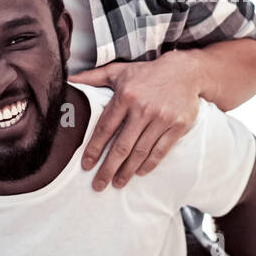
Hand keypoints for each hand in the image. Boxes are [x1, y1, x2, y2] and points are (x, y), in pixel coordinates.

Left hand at [69, 52, 202, 190]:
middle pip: (122, 146)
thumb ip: (93, 77)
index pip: (105, 128)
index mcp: (126, 96)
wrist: (186, 71)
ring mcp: (161, 118)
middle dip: (108, 169)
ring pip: (140, 151)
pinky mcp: (178, 125)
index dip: (94, 149)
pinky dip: (150, 164)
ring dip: (127, 171)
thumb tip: (69, 81)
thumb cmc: (148, 73)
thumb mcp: (120, 71)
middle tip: (99, 185)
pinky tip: (140, 172)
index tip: (86, 165)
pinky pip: (161, 149)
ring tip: (118, 183)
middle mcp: (143, 109)